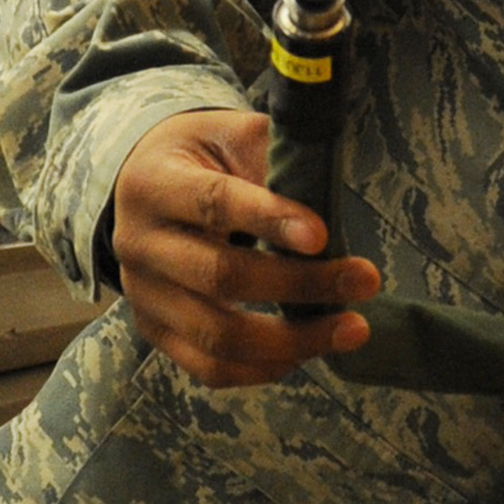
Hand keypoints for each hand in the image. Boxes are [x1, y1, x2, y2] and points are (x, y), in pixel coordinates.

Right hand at [110, 109, 379, 387]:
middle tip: (366, 280)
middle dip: (300, 284)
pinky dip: (264, 368)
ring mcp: (142, 295)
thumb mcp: (231, 134)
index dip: (269, 220)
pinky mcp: (155, 331)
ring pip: (217, 335)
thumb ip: (273, 157)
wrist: (143, 184)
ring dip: (293, 340)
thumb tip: (330, 197)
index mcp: (153, 182)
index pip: (213, 202)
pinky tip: (308, 351)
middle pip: (219, 277)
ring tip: (353, 329)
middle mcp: (137, 243)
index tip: (323, 236)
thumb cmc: (203, 155)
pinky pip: (210, 368)